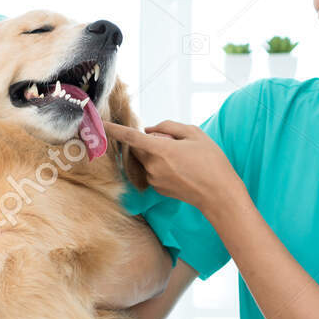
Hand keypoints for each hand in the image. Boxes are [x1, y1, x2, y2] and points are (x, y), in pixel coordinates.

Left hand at [105, 120, 239, 212]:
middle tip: (173, 142)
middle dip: (149, 141)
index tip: (100, 124)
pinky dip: (161, 165)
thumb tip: (150, 129)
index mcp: (161, 150)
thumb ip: (169, 127)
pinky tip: (181, 169)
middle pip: (138, 147)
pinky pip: (152, 171)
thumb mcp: (195, 134)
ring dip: (156, 154)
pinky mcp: (157, 188)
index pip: (130, 137)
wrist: (219, 194)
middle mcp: (153, 166)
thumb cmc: (211, 161)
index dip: (114, 129)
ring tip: (182, 158)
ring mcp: (154, 179)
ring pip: (146, 159)